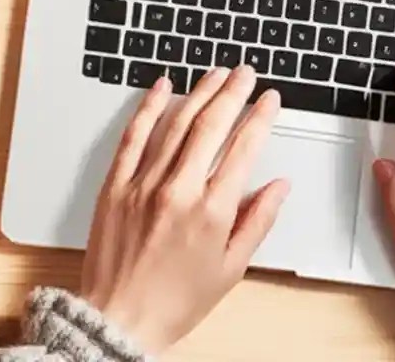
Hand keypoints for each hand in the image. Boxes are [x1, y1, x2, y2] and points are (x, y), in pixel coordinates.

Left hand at [80, 66, 288, 353]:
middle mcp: (178, 191)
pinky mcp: (115, 186)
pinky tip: (162, 87)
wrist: (119, 320)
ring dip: (199, 92)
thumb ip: (258, 221)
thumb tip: (279, 187)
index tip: (270, 99)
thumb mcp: (231, 268)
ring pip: (175, 123)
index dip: (261, 117)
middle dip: (233, 92)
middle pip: (211, 125)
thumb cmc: (174, 302)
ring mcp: (143, 184)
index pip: (244, 148)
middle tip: (245, 74)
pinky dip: (148, 107)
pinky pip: (133, 136)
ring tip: (215, 74)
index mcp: (212, 212)